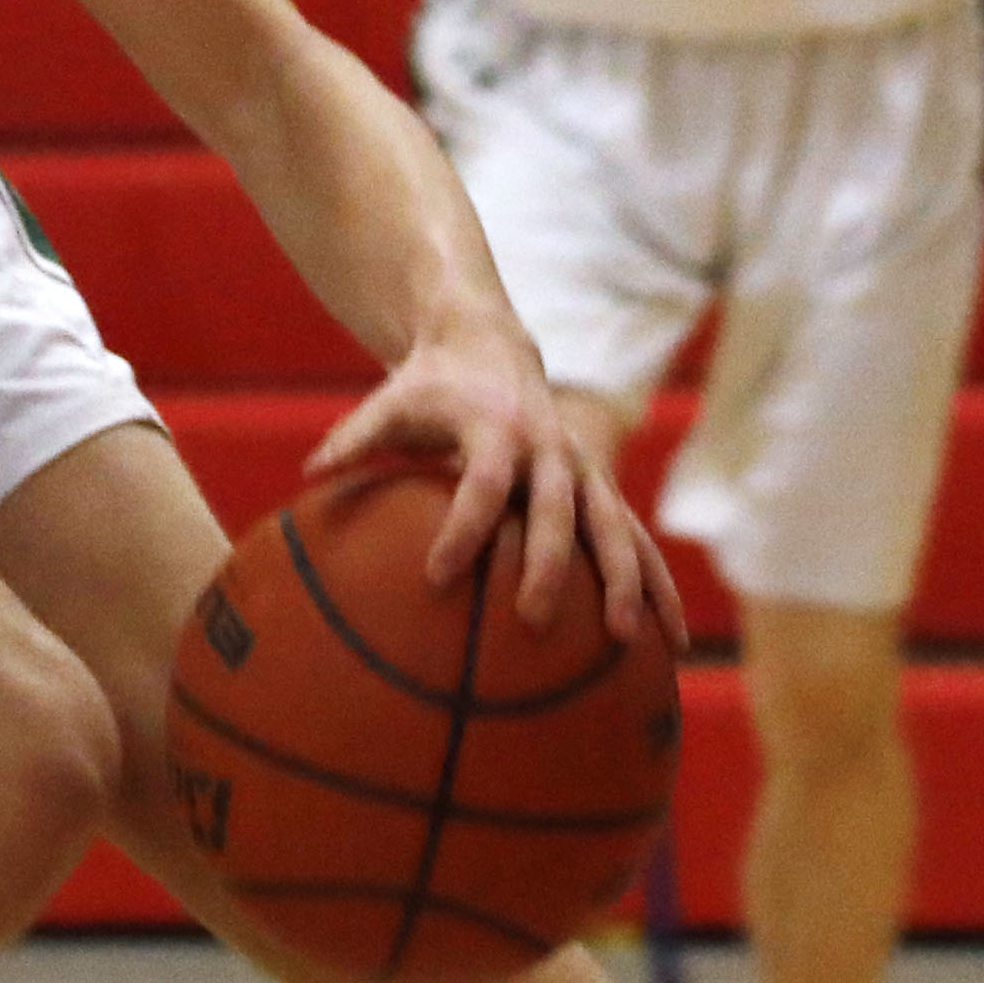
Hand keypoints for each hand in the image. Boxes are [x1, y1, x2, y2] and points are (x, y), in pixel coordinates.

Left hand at [303, 325, 686, 651]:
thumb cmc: (431, 385)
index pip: (481, 486)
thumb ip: (356, 436)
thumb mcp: (391, 401)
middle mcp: (548, 449)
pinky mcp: (601, 488)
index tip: (437, 575)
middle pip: (556, 511)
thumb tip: (312, 471)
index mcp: (495, 431)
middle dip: (550, 564)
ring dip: (625, 581)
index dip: (462, 528)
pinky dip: (658, 587)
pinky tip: (671, 642)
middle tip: (534, 619)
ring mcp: (582, 469)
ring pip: (614, 528)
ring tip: (625, 640)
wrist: (490, 341)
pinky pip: (636, 541)